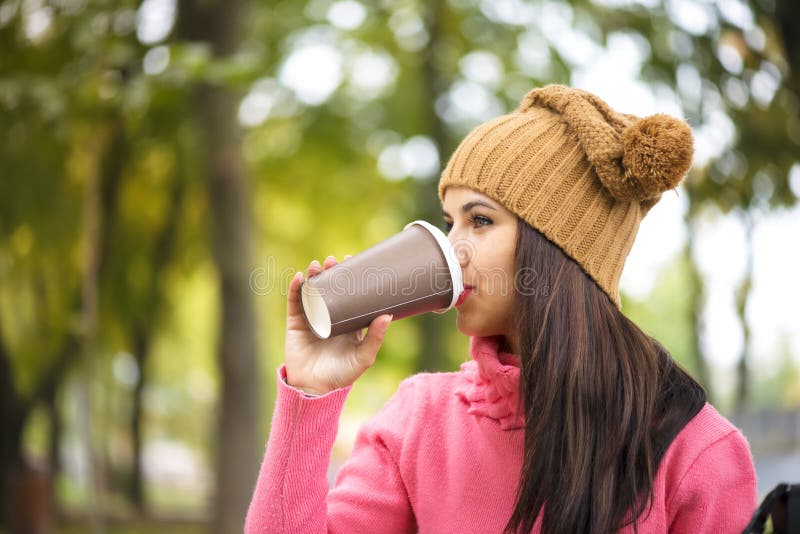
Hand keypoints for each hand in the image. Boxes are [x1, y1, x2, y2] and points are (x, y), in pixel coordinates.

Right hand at [284, 255, 392, 394]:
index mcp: (348, 322)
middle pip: (330, 288)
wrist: (314, 389)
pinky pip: (294, 302)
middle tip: (334, 260)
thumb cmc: (342, 375)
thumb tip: (388, 315)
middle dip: (331, 272)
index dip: (351, 277)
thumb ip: (375, 337)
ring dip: (313, 276)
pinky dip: (295, 289)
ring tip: (318, 265)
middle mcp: (330, 317)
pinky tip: (300, 277)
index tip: (355, 261)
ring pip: (312, 291)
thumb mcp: (363, 357)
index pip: (350, 294)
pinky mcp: (296, 324)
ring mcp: (311, 318)